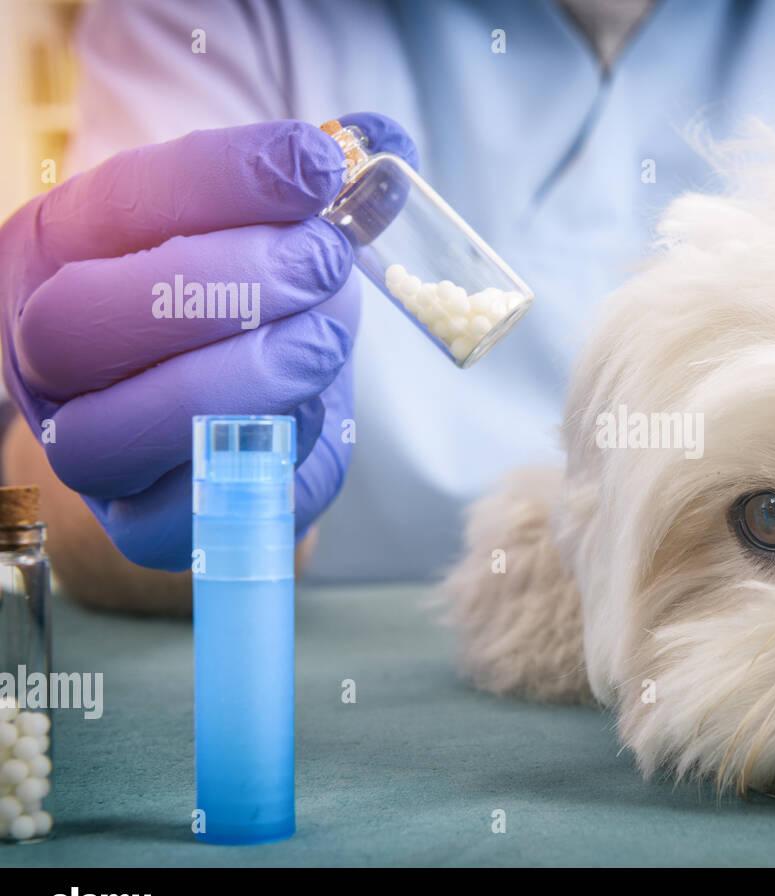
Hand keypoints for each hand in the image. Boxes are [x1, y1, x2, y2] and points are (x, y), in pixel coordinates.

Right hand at [0, 112, 416, 570]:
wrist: (237, 402)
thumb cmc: (247, 298)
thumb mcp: (270, 226)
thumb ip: (312, 182)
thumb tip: (384, 143)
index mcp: (55, 250)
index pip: (116, 203)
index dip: (224, 178)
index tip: (320, 167)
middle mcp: (41, 352)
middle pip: (80, 324)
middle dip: (221, 288)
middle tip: (323, 263)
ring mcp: (83, 446)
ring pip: (109, 433)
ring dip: (238, 381)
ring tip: (324, 341)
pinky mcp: (143, 524)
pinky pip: (178, 513)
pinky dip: (251, 464)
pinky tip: (308, 414)